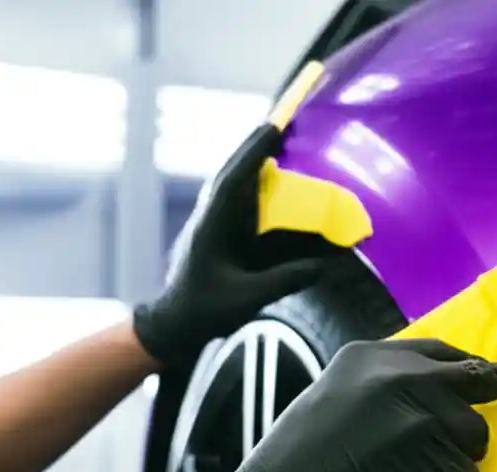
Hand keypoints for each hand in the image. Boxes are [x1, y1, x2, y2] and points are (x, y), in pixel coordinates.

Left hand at [133, 123, 333, 366]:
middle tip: (279, 123)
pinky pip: (236, 200)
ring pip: (231, 182)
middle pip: (232, 171)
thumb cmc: (205, 310)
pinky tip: (265, 178)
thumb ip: (284, 280)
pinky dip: (250, 183)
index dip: (254, 152)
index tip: (274, 126)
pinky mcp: (217, 233)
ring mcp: (212, 223)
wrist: (175, 324)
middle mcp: (212, 217)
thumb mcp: (247, 298)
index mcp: (214, 226)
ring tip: (274, 141)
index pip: (235, 179)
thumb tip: (321, 266)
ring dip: (251, 162)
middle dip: (254, 146)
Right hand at [178, 339, 496, 471]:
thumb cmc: (293, 469)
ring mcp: (430, 422)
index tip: (492, 363)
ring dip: (455, 458)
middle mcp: (407, 381)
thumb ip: (380, 388)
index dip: (468, 361)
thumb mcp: (330, 400)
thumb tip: (430, 393)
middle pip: (473, 382)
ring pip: (474, 437)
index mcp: (370, 358)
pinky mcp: (443, 466)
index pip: (440, 351)